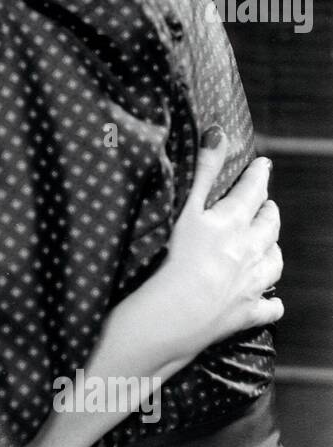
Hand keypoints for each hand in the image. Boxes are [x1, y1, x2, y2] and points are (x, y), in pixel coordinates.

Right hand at [153, 127, 282, 364]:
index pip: (252, 191)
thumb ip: (202, 170)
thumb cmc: (172, 258)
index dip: (258, 176)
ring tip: (271, 246)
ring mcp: (251, 284)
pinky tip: (272, 300)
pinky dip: (273, 301)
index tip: (263, 164)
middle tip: (268, 204)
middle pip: (269, 226)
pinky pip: (270, 307)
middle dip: (269, 212)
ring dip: (274, 250)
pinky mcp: (246, 313)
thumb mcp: (184, 207)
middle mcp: (249, 250)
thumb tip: (219, 133)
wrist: (175, 314)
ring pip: (274, 263)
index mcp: (233, 222)